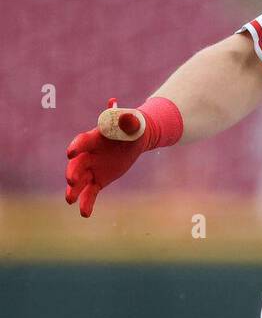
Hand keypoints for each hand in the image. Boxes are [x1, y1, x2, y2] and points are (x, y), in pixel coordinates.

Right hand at [64, 98, 148, 217]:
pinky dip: (87, 203)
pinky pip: (90, 193)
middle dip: (73, 171)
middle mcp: (88, 154)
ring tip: (70, 200)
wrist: (134, 138)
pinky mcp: (98, 179)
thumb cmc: (131, 125)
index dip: (76, 147)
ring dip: (74, 190)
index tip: (70, 152)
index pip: (82, 142)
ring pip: (79, 181)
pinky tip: (85, 214)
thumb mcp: (131, 121)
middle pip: (77, 164)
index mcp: (94, 138)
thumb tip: (114, 102)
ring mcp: (92, 168)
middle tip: (71, 179)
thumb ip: (124, 117)